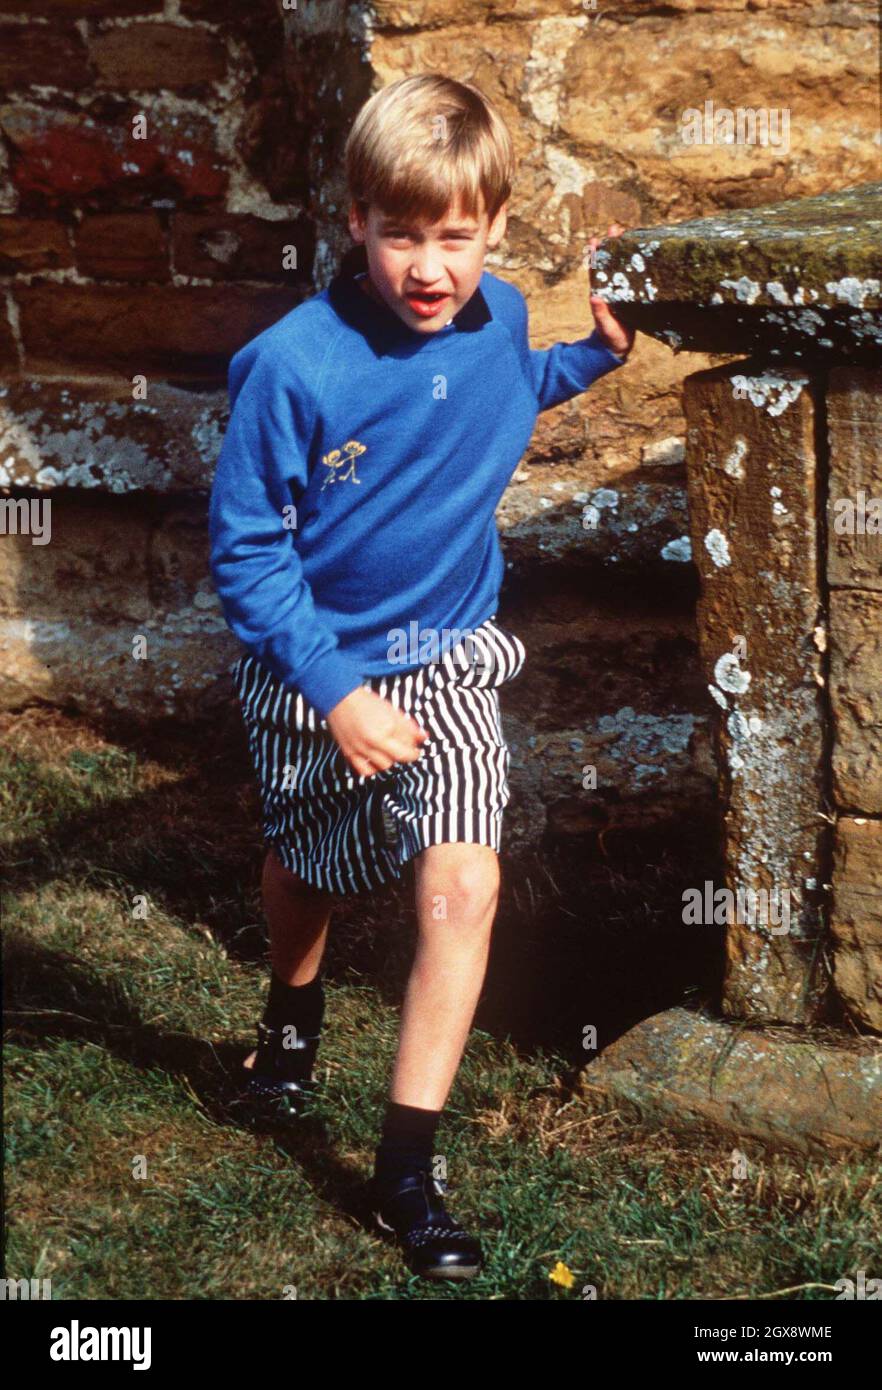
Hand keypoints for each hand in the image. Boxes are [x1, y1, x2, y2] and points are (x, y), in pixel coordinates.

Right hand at [325, 685, 428, 778]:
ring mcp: (361, 748)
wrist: (340, 699)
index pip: (408, 748)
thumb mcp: (391, 710)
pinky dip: (373, 769)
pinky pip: (365, 770)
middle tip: (404, 750)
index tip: (415, 750)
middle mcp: (374, 740)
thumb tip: (424, 737)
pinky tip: (376, 760)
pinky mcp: (350, 753)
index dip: (414, 751)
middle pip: (397, 758)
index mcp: (387, 727)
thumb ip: (409, 726)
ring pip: (384, 766)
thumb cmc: (366, 702)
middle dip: (404, 755)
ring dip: (390, 760)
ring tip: (389, 752)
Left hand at [587, 221, 635, 360]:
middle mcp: (611, 288)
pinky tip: (644, 253)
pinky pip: (634, 276)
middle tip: (615, 228)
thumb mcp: (604, 325)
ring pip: (622, 267)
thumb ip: (600, 313)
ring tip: (629, 233)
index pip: (597, 270)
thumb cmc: (608, 337)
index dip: (596, 255)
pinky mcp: (632, 294)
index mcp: (602, 292)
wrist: (617, 346)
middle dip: (612, 246)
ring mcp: (622, 290)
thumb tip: (594, 298)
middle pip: (610, 263)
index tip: (596, 240)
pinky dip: (638, 264)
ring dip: (625, 251)